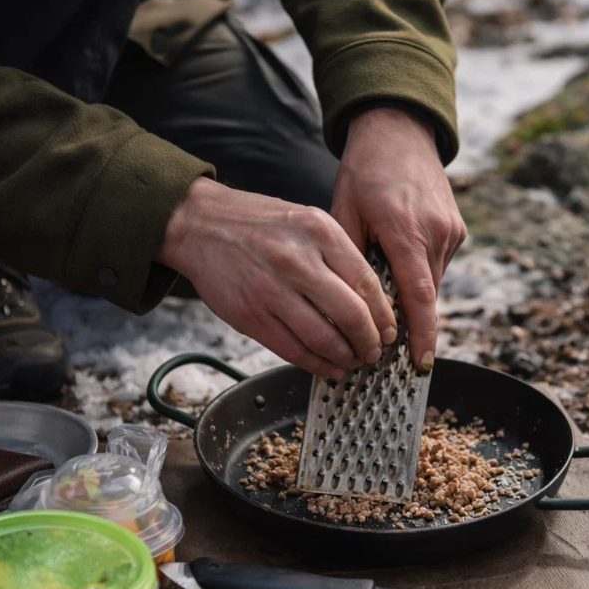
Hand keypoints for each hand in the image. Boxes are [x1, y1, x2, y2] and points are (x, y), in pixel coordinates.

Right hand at [157, 177, 397, 378]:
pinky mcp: (250, 315)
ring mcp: (271, 290)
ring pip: (324, 338)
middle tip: (374, 351)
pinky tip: (328, 366)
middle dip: (370, 342)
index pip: (367, 283)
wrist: (199, 224)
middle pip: (352, 315)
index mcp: (320, 232)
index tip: (390, 331)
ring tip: (353, 361)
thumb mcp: (308, 222)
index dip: (384, 315)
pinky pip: (293, 350)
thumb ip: (340, 255)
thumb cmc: (258, 224)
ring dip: (346, 357)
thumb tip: (373, 301)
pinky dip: (317, 365)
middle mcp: (298, 260)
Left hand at [331, 107, 466, 371]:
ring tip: (385, 284)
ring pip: (431, 281)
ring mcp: (451, 230)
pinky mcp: (457, 228)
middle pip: (424, 294)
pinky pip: (437, 264)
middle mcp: (435, 231)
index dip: (421, 333)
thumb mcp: (344, 212)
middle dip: (409, 321)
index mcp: (404, 228)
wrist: (399, 133)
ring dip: (411, 292)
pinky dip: (419, 272)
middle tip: (383, 342)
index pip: (418, 294)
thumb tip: (352, 306)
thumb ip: (351, 259)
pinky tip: (398, 258)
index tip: (421, 365)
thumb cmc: (364, 171)